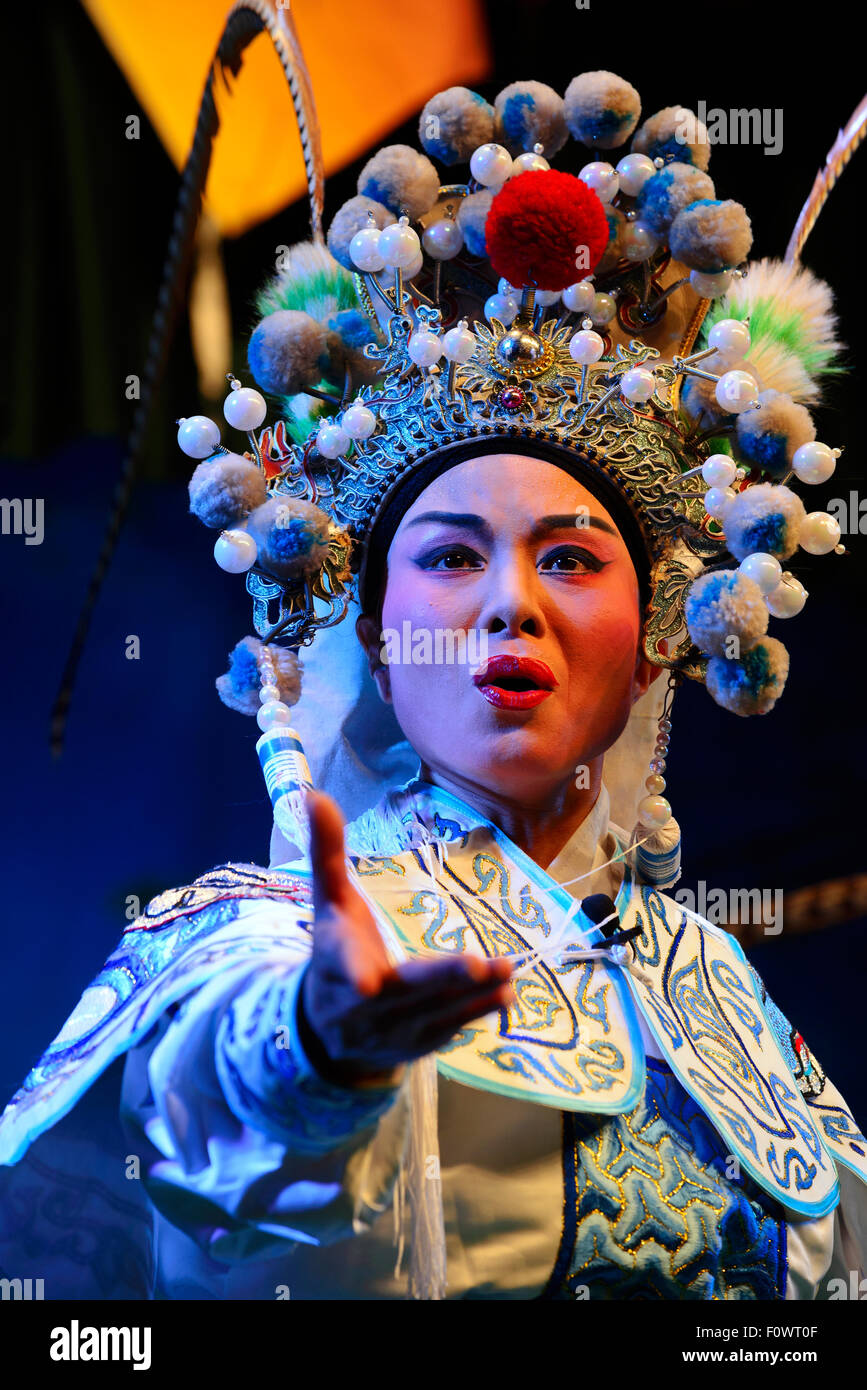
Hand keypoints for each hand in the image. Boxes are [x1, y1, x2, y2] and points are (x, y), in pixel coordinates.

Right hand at [297, 790, 513, 1087]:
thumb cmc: (336, 951)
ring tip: (507, 971)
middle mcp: (359, 1003)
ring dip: (470, 994)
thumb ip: (326, 852)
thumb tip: (314, 794)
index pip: (342, 964)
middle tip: (477, 964)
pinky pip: (446, 1031)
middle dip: (439, 979)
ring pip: (432, 1012)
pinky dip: (475, 1015)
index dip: (354, 971)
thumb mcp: (329, 901)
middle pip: (402, 991)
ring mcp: (389, 1030)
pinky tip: (505, 995)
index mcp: (334, 961)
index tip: (368, 983)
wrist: (326, 1031)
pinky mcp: (414, 1046)